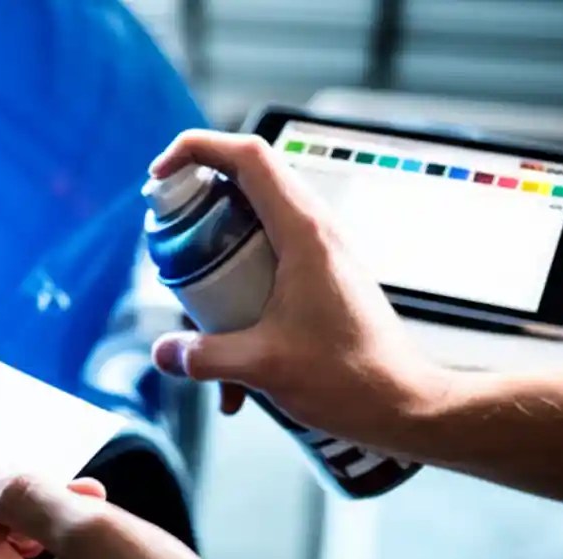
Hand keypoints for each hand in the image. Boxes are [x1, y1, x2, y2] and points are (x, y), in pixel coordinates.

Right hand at [148, 130, 452, 449]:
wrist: (402, 405)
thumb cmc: (352, 379)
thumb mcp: (263, 366)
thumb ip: (204, 357)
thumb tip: (163, 351)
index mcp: (304, 233)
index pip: (247, 156)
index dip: (196, 149)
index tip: (159, 176)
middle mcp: (315, 230)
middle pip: (245, 181)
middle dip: (197, 204)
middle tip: (166, 236)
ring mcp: (320, 252)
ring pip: (253, 222)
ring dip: (216, 253)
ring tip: (195, 302)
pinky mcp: (320, 276)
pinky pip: (267, 258)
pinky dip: (238, 289)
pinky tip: (228, 348)